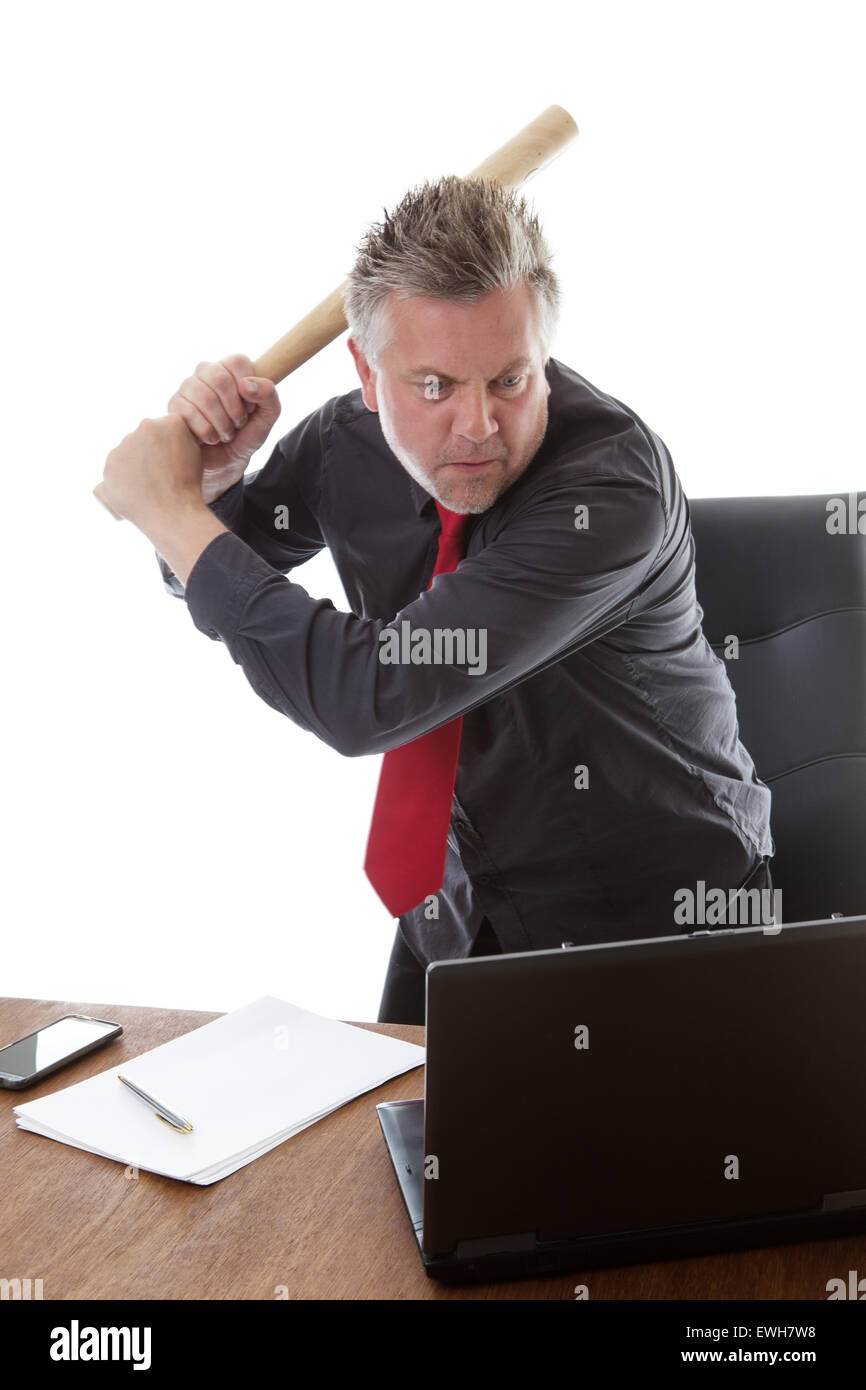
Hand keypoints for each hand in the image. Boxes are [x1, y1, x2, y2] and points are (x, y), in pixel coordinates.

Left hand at [100, 413, 206, 530]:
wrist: (172, 513)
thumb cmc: (188, 487)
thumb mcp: (195, 453)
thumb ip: (179, 437)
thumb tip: (165, 436)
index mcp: (170, 423)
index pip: (165, 428)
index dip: (169, 446)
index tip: (174, 462)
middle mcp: (145, 427)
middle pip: (145, 437)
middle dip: (149, 452)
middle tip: (160, 475)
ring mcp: (124, 445)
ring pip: (127, 452)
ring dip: (134, 464)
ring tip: (148, 486)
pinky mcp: (109, 464)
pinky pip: (115, 470)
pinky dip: (122, 479)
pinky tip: (135, 491)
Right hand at [167, 353, 281, 503]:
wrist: (225, 464)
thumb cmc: (246, 436)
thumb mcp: (267, 417)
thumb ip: (269, 395)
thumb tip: (246, 385)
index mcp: (230, 369)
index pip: (238, 362)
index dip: (248, 390)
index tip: (250, 408)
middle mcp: (206, 372)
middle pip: (219, 378)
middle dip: (234, 409)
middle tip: (238, 424)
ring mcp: (187, 387)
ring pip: (204, 397)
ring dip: (221, 423)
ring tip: (225, 434)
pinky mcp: (174, 406)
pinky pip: (189, 413)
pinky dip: (207, 432)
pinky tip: (210, 438)